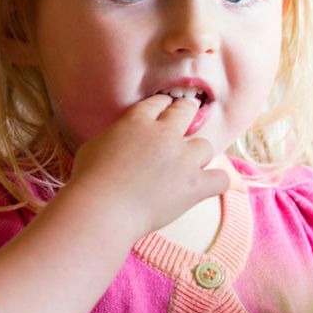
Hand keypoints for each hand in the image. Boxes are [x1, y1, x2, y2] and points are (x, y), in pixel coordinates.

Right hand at [62, 95, 229, 237]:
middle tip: (186, 117)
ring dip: (196, 154)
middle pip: (185, 111)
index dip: (163, 106)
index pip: (157, 103)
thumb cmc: (90, 180)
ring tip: (187, 166)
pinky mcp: (195, 185)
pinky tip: (206, 185)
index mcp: (137, 122)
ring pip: (205, 146)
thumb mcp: (96, 145)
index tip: (165, 110)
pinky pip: (221, 178)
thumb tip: (124, 142)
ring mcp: (183, 159)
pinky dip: (215, 182)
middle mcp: (164, 135)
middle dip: (186, 112)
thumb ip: (117, 137)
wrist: (103, 209)